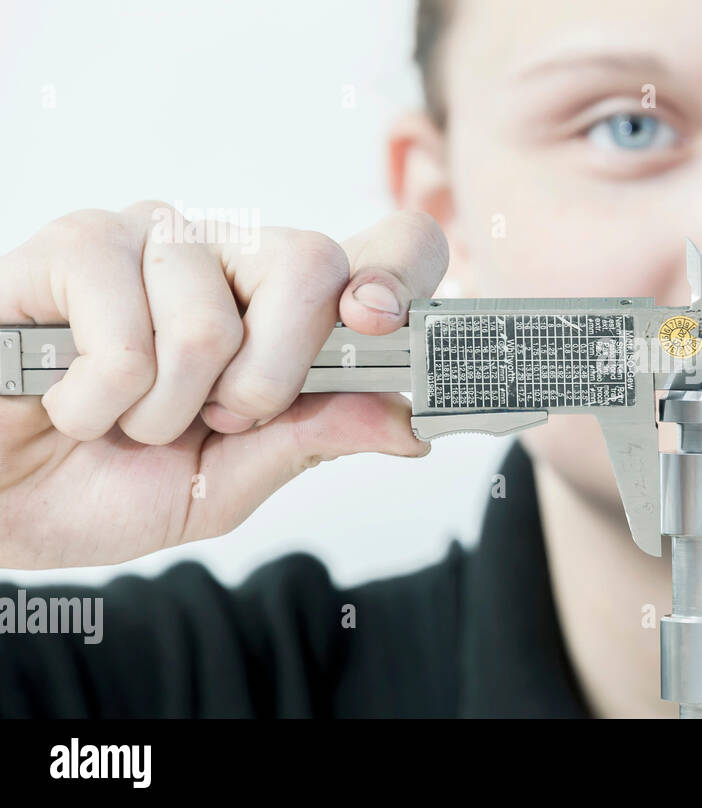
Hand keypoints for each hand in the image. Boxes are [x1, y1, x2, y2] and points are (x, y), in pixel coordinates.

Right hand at [0, 202, 447, 567]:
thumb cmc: (107, 480)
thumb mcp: (228, 482)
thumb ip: (314, 439)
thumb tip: (410, 422)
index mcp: (287, 308)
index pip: (385, 248)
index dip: (402, 275)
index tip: (381, 324)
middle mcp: (232, 257)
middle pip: (313, 265)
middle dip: (266, 381)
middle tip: (209, 417)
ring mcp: (155, 238)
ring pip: (210, 323)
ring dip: (160, 412)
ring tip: (119, 414)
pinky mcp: (75, 243)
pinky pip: (124, 337)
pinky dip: (95, 402)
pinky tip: (68, 395)